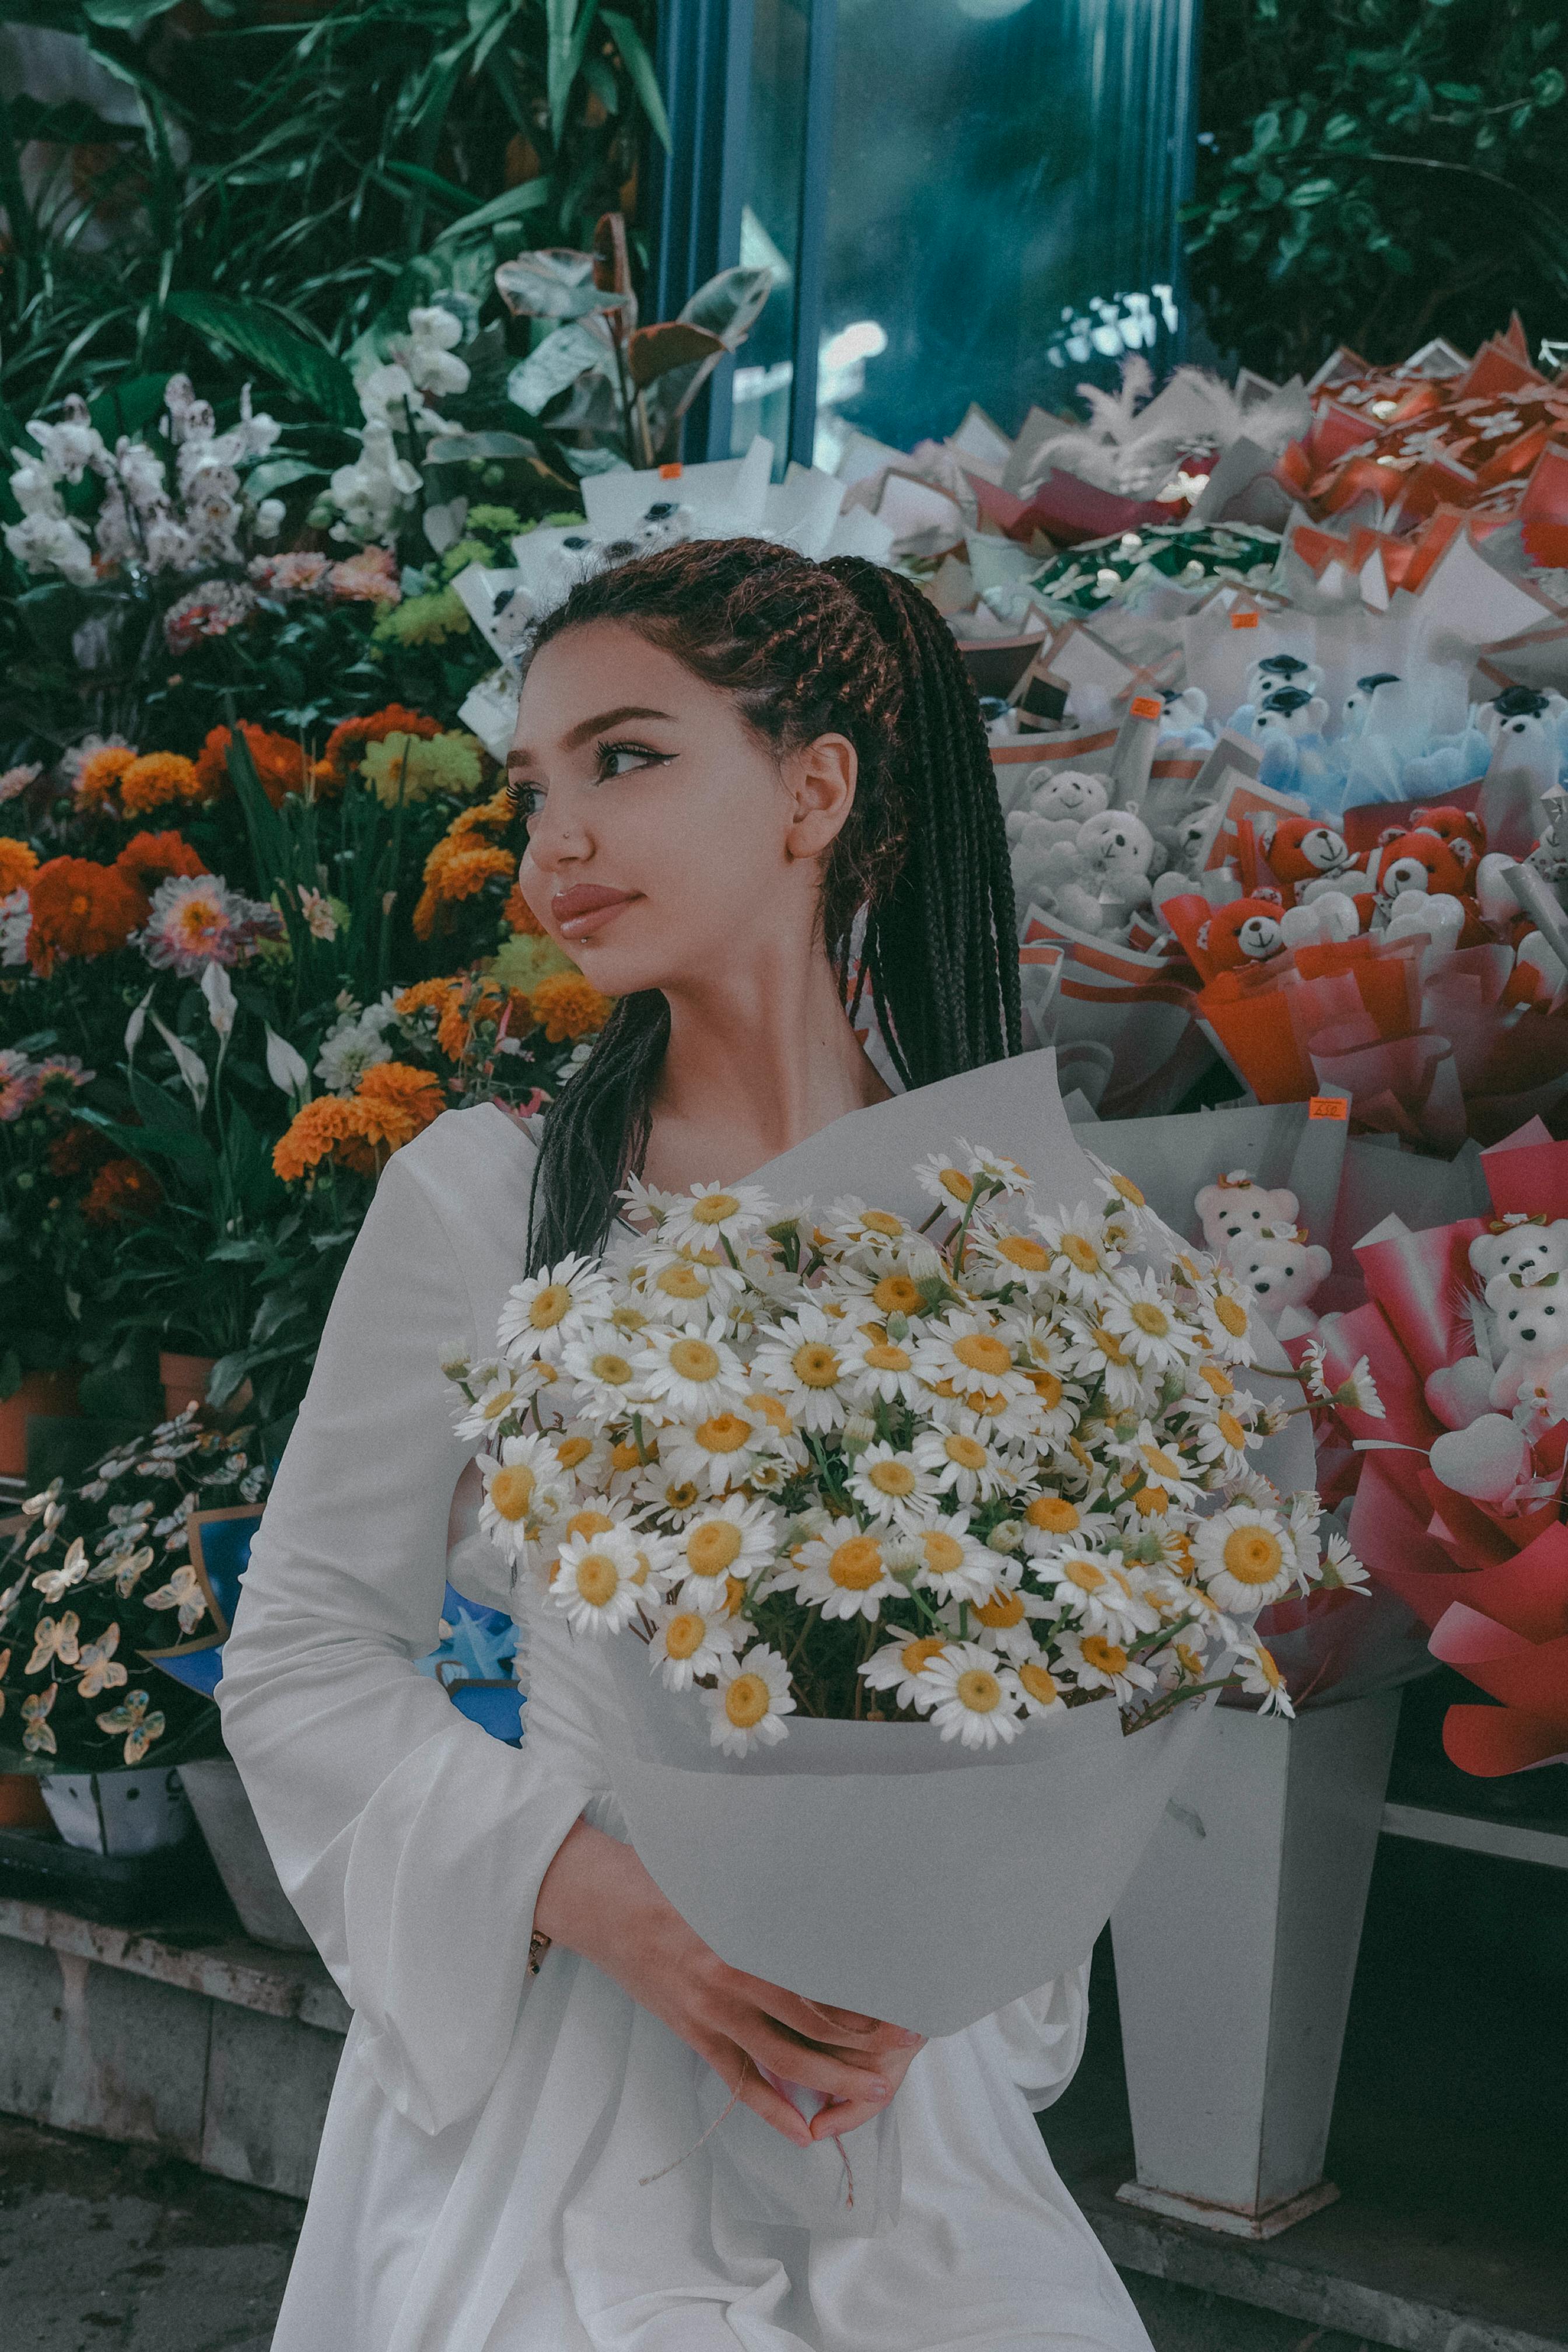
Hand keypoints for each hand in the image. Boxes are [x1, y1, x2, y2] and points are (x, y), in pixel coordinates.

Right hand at [535, 1818, 924, 2145]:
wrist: (600, 1903)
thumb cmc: (666, 1877)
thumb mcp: (723, 1879)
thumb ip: (772, 1900)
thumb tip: (830, 1901)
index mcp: (743, 1940)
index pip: (816, 1983)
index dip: (862, 2001)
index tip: (903, 2002)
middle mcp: (730, 1982)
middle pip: (810, 2026)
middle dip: (861, 2044)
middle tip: (905, 2051)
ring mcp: (709, 2014)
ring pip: (781, 2059)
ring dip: (830, 2079)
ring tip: (874, 2091)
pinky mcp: (691, 2032)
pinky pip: (738, 2079)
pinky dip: (770, 2106)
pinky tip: (801, 2130)